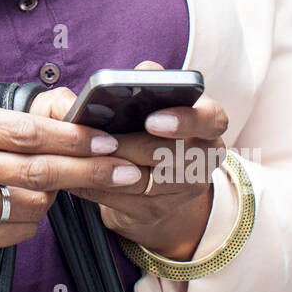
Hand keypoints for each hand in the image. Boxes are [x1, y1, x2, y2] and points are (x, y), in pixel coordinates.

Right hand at [0, 90, 133, 253]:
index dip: (73, 139)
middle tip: (126, 170)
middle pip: (35, 172)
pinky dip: (35, 219)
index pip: (27, 132)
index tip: (108, 142)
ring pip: (32, 206)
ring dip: (55, 196)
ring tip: (51, 183)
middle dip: (88, 171)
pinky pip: (20, 232)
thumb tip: (81, 109)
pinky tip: (26, 203)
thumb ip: (34, 110)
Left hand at [36, 61, 228, 260]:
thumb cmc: (148, 120)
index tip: (152, 120)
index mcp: (208, 123)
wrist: (148, 170)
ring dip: (113, 168)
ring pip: (148, 183)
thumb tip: (132, 80)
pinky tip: (79, 177)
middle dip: (133, 147)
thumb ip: (149, 82)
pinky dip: (100, 189)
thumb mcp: (153, 96)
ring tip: (85, 155)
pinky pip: (127, 203)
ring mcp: (184, 189)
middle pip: (173, 156)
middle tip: (104, 140)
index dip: (184, 121)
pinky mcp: (158, 211)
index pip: (212, 120)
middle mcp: (205, 157)